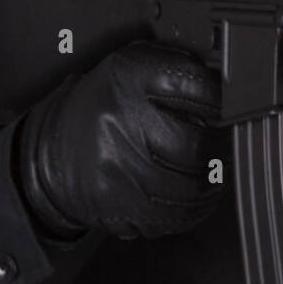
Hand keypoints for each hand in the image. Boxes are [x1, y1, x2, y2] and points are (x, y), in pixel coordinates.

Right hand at [15, 41, 227, 239]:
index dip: (222, 101)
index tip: (231, 108)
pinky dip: (195, 211)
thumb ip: (179, 69)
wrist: (51, 148)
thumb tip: (228, 85)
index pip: (195, 87)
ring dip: (214, 183)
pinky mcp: (114, 207)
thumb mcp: (134, 66)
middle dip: (222, 149)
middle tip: (227, 146)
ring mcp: (115, 169)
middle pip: (196, 145)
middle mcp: (118, 122)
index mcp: (126, 78)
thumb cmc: (104, 105)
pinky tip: (199, 198)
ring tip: (218, 173)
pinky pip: (171, 217)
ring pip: (189, 188)